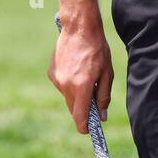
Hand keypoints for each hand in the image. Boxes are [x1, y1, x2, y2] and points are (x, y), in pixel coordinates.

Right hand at [48, 11, 113, 132]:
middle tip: (92, 97)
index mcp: (82, 86)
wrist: (79, 28)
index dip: (85, 127)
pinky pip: (61, 85)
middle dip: (83, 109)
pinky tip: (74, 68)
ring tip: (84, 74)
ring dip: (75, 93)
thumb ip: (104, 96)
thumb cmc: (97, 49)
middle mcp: (66, 85)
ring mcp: (57, 79)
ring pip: (67, 97)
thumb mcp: (107, 73)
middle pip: (73, 108)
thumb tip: (102, 116)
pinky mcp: (51, 73)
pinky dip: (68, 83)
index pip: (80, 117)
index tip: (89, 129)